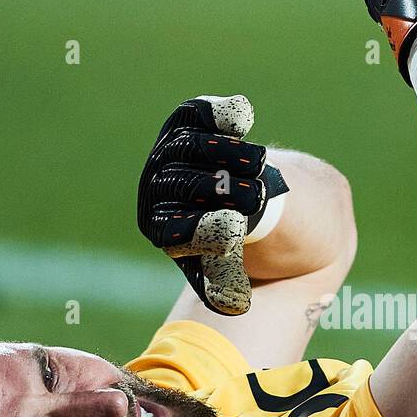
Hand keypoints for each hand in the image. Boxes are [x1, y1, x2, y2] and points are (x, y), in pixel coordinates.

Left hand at [136, 94, 287, 314]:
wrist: (253, 206)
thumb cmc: (241, 244)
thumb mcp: (232, 271)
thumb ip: (228, 283)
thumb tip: (231, 303)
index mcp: (160, 227)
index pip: (171, 228)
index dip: (200, 228)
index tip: (235, 228)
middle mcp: (156, 188)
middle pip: (182, 184)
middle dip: (221, 188)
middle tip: (255, 194)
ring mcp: (168, 151)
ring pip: (190, 146)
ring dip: (226, 153)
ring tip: (260, 164)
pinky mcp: (188, 122)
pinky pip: (196, 113)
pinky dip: (217, 114)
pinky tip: (242, 120)